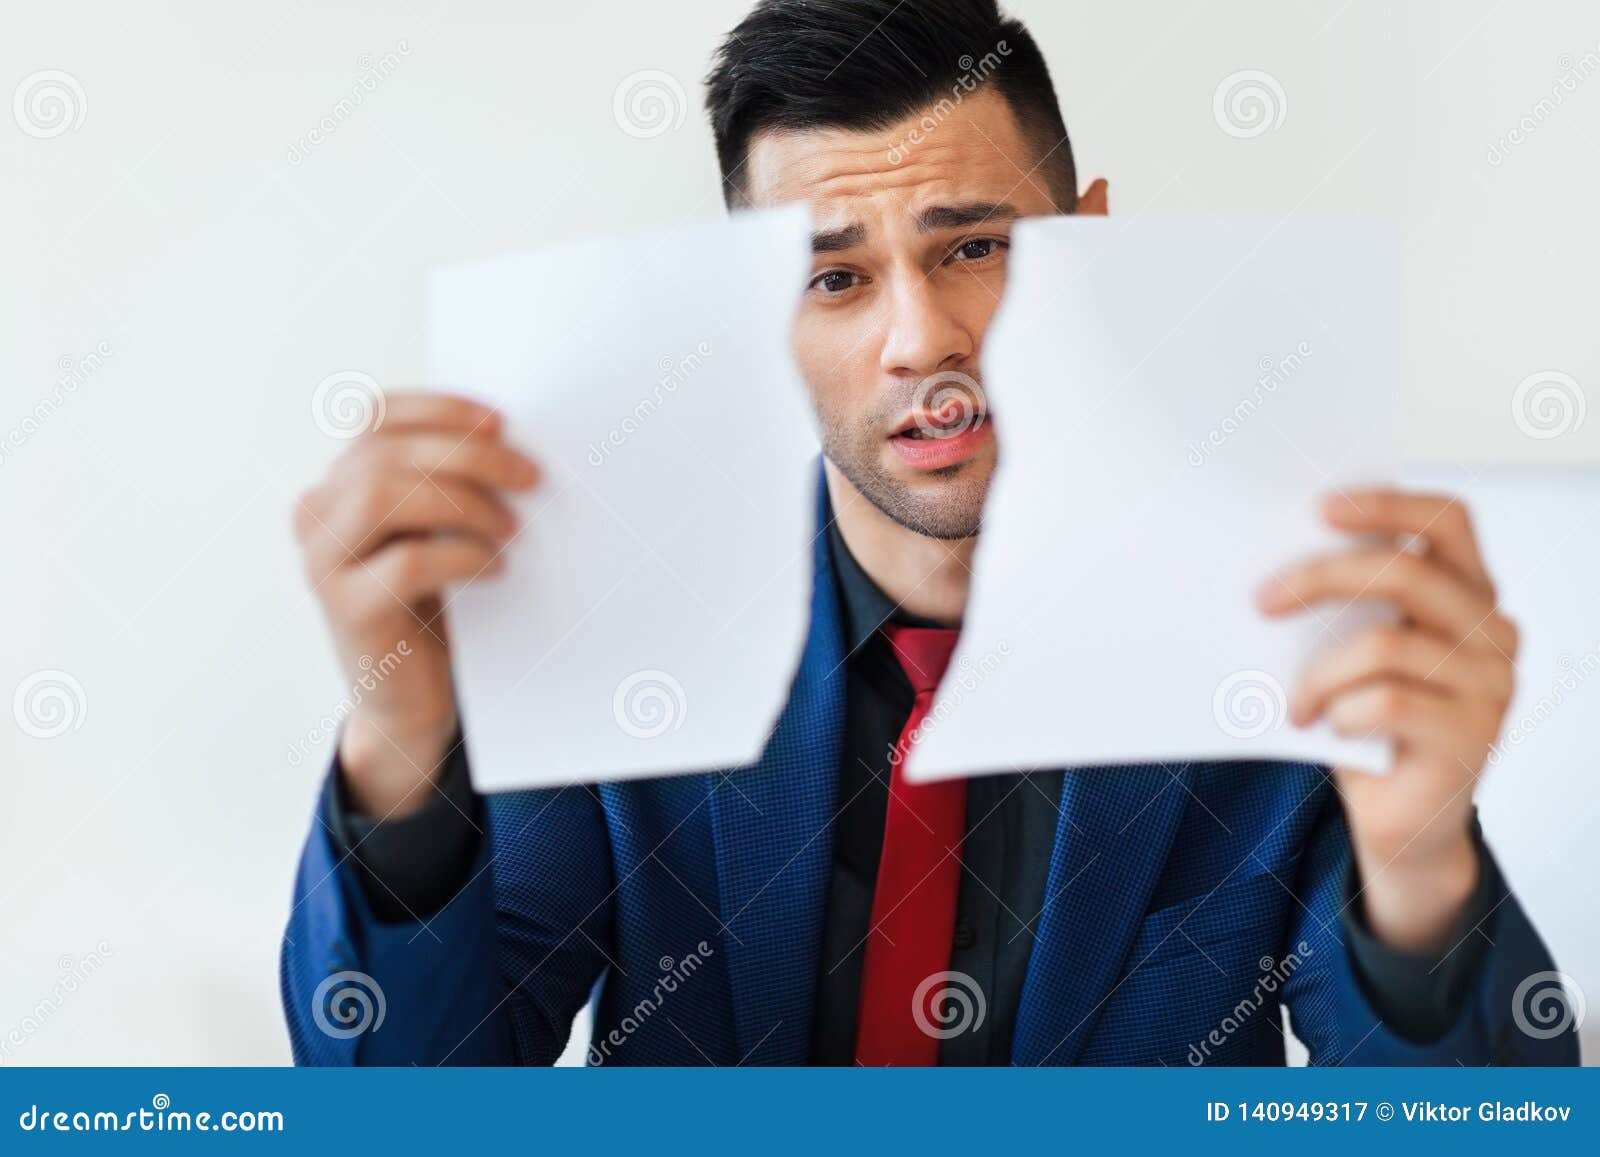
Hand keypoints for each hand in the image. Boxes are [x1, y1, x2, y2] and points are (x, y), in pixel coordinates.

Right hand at [293, 392, 539, 817]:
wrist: (405, 698)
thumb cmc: (428, 605)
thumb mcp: (432, 533)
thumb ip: (444, 486)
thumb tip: (509, 442)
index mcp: (337, 484)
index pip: (375, 419)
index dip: (438, 410)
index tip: (499, 421)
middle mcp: (316, 515)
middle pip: (387, 456)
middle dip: (469, 457)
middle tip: (529, 477)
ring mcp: (323, 562)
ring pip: (385, 497)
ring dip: (464, 504)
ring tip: (510, 529)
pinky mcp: (346, 610)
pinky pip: (407, 562)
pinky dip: (463, 556)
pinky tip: (495, 568)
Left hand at [1258, 489, 1517, 951]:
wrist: (1397, 817)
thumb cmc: (1366, 719)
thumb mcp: (1351, 650)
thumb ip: (1342, 607)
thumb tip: (1268, 565)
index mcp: (1469, 592)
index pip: (1446, 520)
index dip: (1387, 504)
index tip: (1319, 508)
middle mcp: (1493, 630)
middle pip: (1407, 572)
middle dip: (1321, 578)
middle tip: (1261, 601)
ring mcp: (1491, 683)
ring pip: (1386, 644)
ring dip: (1318, 674)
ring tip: (1294, 703)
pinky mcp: (1474, 735)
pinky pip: (1387, 703)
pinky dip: (1338, 712)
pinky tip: (1322, 727)